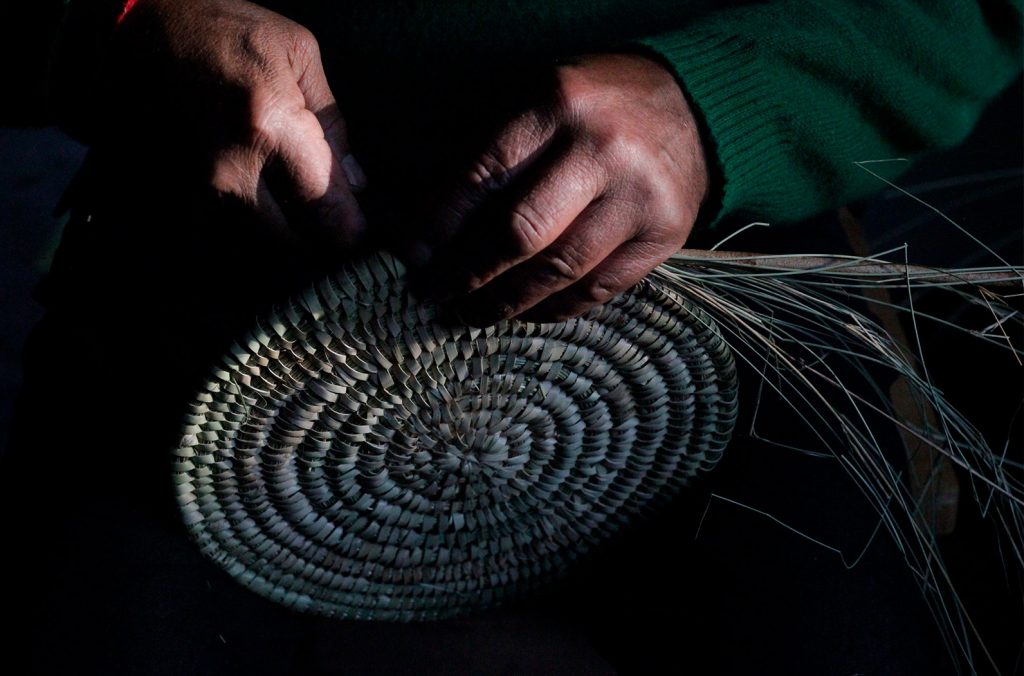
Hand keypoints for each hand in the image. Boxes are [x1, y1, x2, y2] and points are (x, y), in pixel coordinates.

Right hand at [63, 0, 366, 252]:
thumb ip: (333, 121)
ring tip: (294, 214)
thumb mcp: (297, 53)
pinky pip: (221, 234)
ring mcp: (198, 188)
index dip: (350, 231)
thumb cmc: (225, 31)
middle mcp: (233, 169)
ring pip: (256, 244)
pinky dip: (245, 230)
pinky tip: (259, 207)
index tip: (362, 237)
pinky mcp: (177, 196)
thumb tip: (354, 183)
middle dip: (317, 239)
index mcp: (272, 127)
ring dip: (281, 236)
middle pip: (292, 240)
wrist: (141, 29)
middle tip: (332, 227)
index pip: (326, 208)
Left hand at [408, 53, 708, 324]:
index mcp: (558, 102)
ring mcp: (639, 196)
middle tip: (433, 294)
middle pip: (520, 232)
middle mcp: (602, 149)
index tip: (411, 254)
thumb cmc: (592, 106)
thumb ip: (480, 140)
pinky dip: (554, 310)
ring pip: (559, 270)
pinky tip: (524, 313)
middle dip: (466, 273)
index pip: (483, 173)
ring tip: (470, 314)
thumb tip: (412, 198)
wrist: (690, 109)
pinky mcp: (666, 235)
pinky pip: (598, 289)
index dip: (440, 222)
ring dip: (505, 303)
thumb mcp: (534, 96)